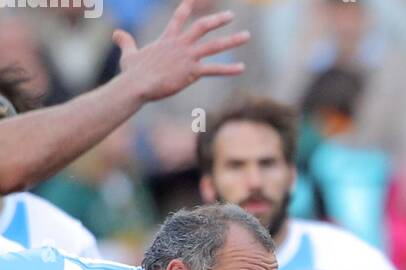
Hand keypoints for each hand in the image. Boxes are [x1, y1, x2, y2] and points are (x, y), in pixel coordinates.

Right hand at [115, 0, 249, 104]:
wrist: (137, 84)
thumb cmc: (132, 73)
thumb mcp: (128, 54)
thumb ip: (125, 42)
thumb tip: (116, 33)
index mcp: (166, 39)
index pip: (178, 18)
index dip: (187, 8)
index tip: (195, 0)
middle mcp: (179, 44)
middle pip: (202, 26)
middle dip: (218, 20)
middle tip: (231, 16)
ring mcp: (187, 57)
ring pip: (214, 45)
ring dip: (232, 40)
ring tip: (247, 36)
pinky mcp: (192, 71)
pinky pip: (215, 69)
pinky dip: (229, 69)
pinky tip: (242, 68)